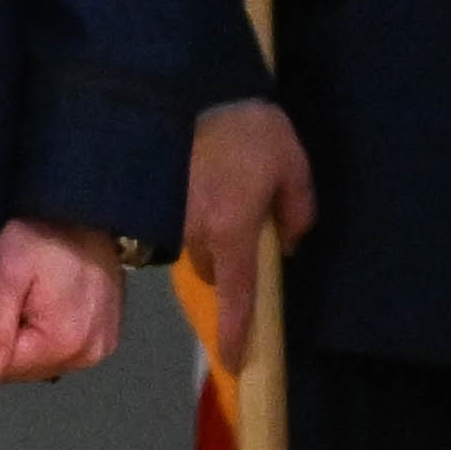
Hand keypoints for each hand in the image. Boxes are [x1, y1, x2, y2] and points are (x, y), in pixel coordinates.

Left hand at [0, 220, 121, 384]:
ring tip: (33, 297)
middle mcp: (89, 355)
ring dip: (30, 337)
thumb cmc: (43, 235)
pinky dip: (51, 333)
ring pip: (44, 361)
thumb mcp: (7, 275)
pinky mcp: (107, 338)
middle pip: (26, 369)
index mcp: (64, 344)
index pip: (3, 370)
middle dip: (11, 340)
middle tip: (15, 296)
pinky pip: (65, 350)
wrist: (85, 211)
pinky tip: (50, 303)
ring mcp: (101, 348)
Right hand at [180, 101, 312, 341]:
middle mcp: (197, 231)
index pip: (237, 293)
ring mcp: (171, 217)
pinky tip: (202, 182)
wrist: (189, 88)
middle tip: (246, 218)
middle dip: (230, 258)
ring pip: (195, 247)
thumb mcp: (292, 164)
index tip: (235, 361)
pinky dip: (192, 214)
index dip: (236, 330)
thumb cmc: (249, 129)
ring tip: (223, 188)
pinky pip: (178, 223)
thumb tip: (288, 244)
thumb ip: (297, 210)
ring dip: (211, 233)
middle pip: (214, 270)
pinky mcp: (153, 200)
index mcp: (233, 228)